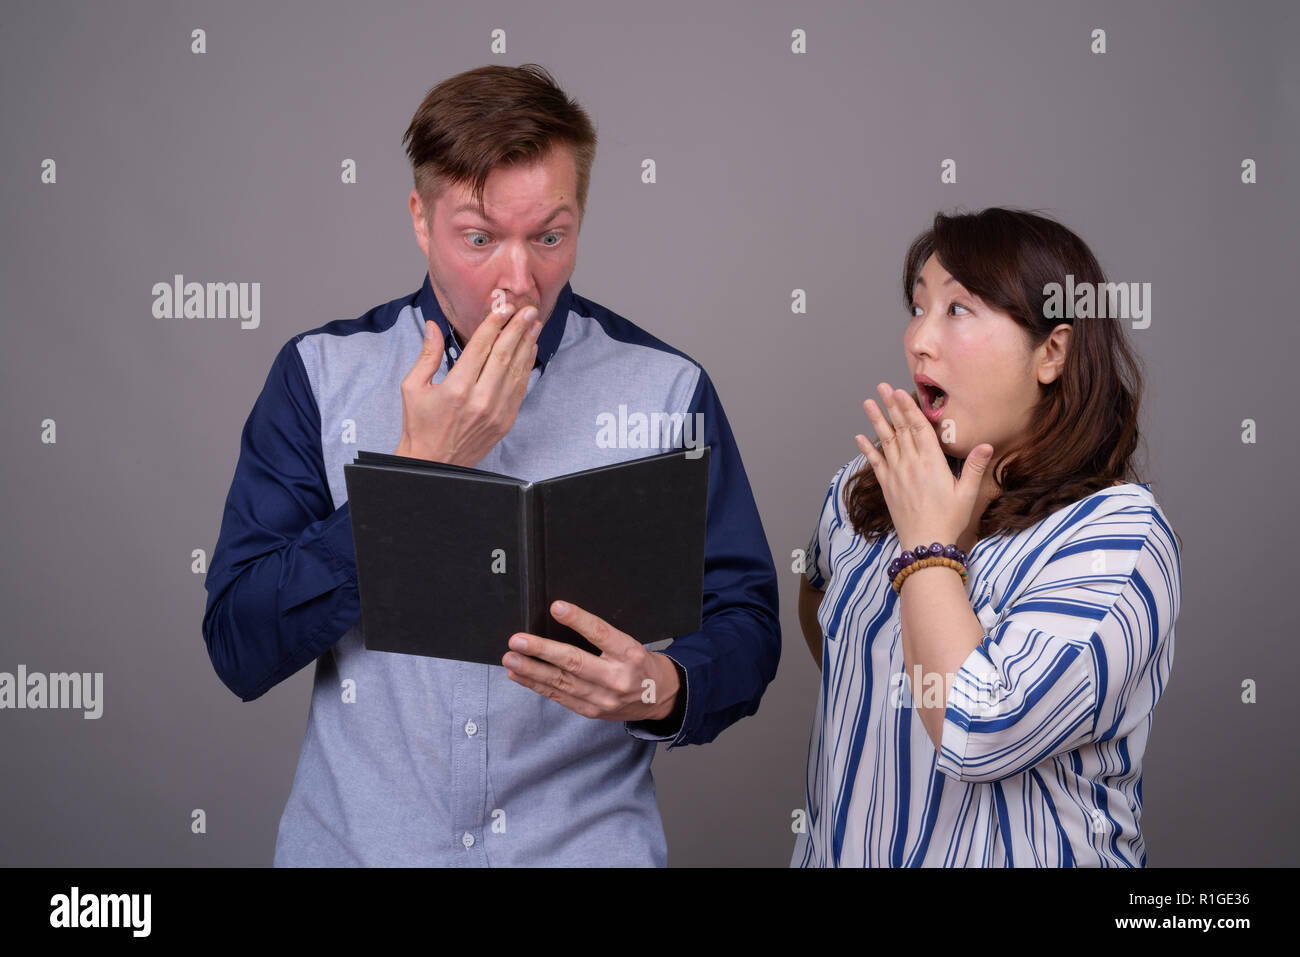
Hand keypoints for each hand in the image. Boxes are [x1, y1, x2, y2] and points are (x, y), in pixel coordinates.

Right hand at [394, 291, 541, 466]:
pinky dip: (526, 367)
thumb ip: (428, 354)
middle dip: (517, 329)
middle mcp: (479, 399)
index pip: (480, 347)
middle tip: (528, 309)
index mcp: (456, 388)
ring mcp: (496, 412)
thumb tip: (434, 325)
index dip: (494, 324)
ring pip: (516, 370)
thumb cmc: (419, 424)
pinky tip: (529, 350)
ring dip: (527, 344)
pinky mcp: (505, 422)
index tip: (504, 307)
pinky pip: (519, 389)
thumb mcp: (413, 387)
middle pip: (503, 355)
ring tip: (535, 324)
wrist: (433, 463)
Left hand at [502, 601, 681, 721]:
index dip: (578, 620)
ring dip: (531, 669)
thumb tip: (561, 617)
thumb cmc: (639, 664)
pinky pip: (558, 696)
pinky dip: (536, 685)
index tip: (556, 607)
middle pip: (574, 662)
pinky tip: (519, 674)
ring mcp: (602, 698)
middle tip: (518, 640)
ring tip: (511, 658)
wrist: (659, 698)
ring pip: (560, 682)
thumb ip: (601, 636)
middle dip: (542, 650)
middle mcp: (616, 678)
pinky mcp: (590, 711)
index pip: (601, 634)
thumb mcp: (630, 644)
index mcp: (630, 654)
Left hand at [855, 382, 992, 548]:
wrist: (925, 544)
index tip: (899, 391)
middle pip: (900, 429)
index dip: (908, 408)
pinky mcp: (887, 487)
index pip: (918, 428)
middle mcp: (911, 464)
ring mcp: (896, 475)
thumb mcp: (969, 493)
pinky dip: (866, 449)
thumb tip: (987, 444)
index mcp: (932, 463)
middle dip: (891, 406)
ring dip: (876, 421)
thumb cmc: (950, 520)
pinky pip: (875, 463)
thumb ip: (975, 467)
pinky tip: (859, 437)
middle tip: (882, 387)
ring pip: (885, 441)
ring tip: (868, 403)